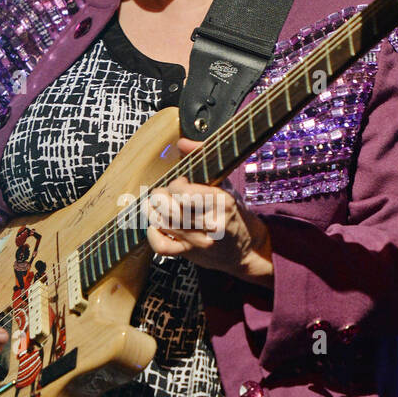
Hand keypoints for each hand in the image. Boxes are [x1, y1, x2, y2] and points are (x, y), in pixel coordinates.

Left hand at [145, 138, 273, 285]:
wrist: (244, 250)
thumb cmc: (231, 213)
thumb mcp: (224, 184)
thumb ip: (203, 158)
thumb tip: (182, 142)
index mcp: (222, 202)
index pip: (184, 193)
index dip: (176, 184)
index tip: (181, 183)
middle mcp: (210, 223)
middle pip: (170, 208)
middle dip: (162, 196)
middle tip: (167, 194)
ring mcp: (199, 241)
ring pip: (162, 223)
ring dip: (155, 210)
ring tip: (161, 205)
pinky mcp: (189, 254)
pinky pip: (161, 245)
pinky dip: (152, 233)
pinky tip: (158, 225)